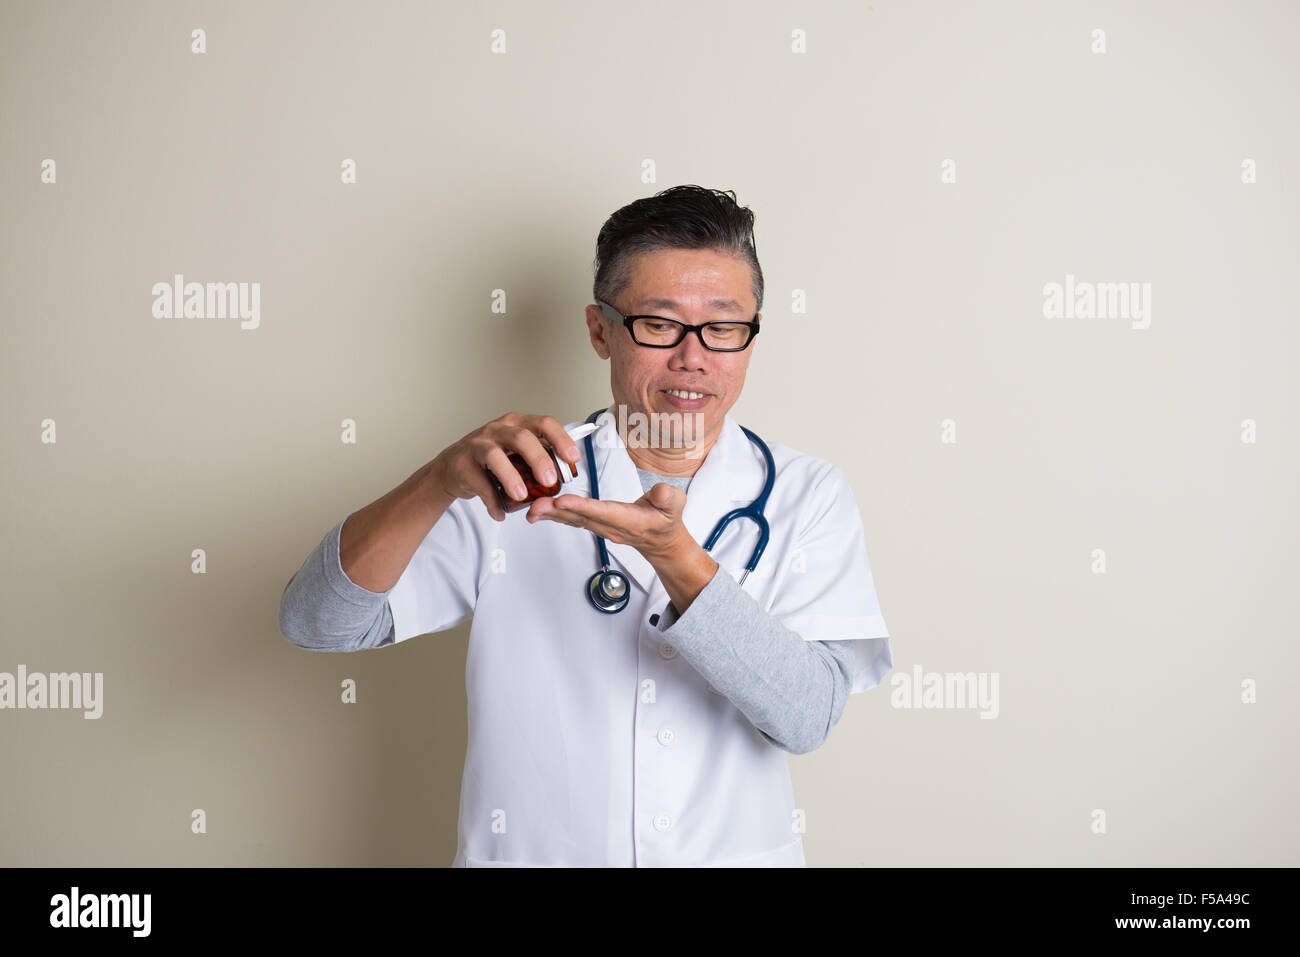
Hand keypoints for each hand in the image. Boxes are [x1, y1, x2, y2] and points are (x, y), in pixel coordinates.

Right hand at [429, 412, 580, 521]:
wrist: (452, 467)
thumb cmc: (490, 458)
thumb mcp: (516, 451)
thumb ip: (539, 456)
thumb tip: (567, 471)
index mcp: (516, 424)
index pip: (543, 423)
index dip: (560, 439)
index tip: (572, 458)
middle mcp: (497, 430)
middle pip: (521, 438)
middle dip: (539, 459)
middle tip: (550, 481)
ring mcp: (477, 445)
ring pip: (495, 456)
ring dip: (511, 477)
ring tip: (522, 496)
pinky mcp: (462, 465)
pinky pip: (479, 483)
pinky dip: (492, 500)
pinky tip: (500, 512)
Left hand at [527, 481, 688, 560]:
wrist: (661, 541)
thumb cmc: (666, 520)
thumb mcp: (675, 506)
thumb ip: (668, 498)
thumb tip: (662, 492)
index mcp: (630, 521)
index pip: (603, 512)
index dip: (582, 507)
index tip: (563, 501)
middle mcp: (611, 527)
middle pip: (581, 518)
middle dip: (556, 511)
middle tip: (535, 505)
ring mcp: (602, 528)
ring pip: (573, 520)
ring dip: (550, 515)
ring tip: (530, 509)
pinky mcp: (595, 524)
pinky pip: (572, 519)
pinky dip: (555, 515)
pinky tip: (540, 510)